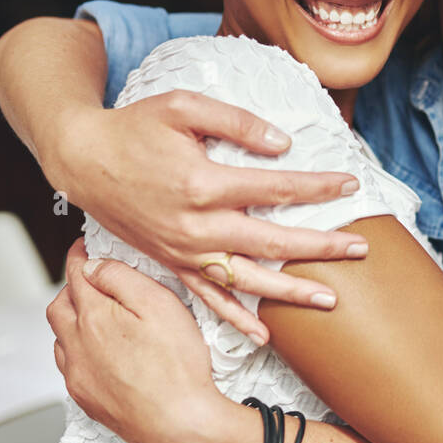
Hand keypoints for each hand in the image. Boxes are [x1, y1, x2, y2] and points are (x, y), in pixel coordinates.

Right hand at [45, 90, 368, 342]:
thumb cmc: (134, 129)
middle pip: (271, 242)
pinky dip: (236, 318)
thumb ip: (236, 122)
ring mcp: (183, 250)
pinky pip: (208, 298)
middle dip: (320, 247)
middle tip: (360, 249)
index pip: (277, 188)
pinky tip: (266, 334)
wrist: (83, 160)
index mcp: (203, 184)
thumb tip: (283, 144)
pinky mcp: (171, 263)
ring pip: (246, 279)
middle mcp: (195, 225)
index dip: (317, 187)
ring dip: (290, 292)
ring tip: (330, 300)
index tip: (350, 185)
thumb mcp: (182, 107)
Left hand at [47, 238, 229, 442]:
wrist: (179, 424)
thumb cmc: (177, 366)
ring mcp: (78, 375)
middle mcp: (77, 346)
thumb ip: (122, 278)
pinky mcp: (86, 398)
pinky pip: (69, 365)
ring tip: (97, 316)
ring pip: (60, 338)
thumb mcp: (159, 304)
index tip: (83, 247)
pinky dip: (77, 349)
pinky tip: (99, 351)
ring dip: (72, 320)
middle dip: (71, 288)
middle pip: (59, 306)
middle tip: (91, 279)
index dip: (79, 256)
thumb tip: (93, 265)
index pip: (76, 275)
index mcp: (93, 317)